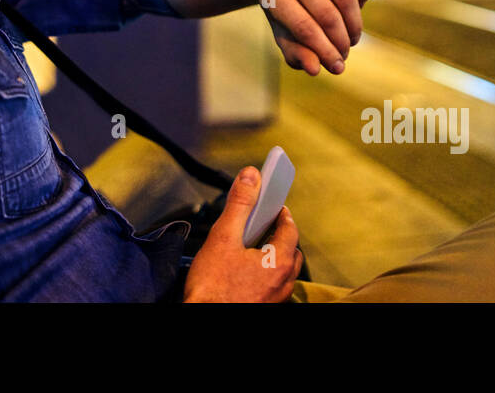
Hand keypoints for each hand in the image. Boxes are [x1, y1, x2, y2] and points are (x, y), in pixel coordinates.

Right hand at [183, 166, 302, 302]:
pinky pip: (274, 285)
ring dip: (274, 254)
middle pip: (291, 249)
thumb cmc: (212, 289)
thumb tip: (251, 176)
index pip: (290, 228)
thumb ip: (239, 204)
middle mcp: (283, 282)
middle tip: (262, 223)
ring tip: (252, 247)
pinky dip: (266, 273)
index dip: (281, 212)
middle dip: (279, 233)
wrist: (203, 319)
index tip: (273, 203)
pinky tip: (246, 271)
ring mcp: (276, 298)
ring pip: (284, 269)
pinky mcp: (266, 306)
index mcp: (278, 262)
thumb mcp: (222, 237)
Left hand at [257, 0, 373, 75]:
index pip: (304, 28)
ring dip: (355, 23)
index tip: (338, 67)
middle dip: (342, 40)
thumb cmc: (284, 7)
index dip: (325, 51)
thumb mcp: (283, 32)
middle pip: (326, 14)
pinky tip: (362, 1)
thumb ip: (296, 53)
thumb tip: (315, 69)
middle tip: (346, 52)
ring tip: (352, 36)